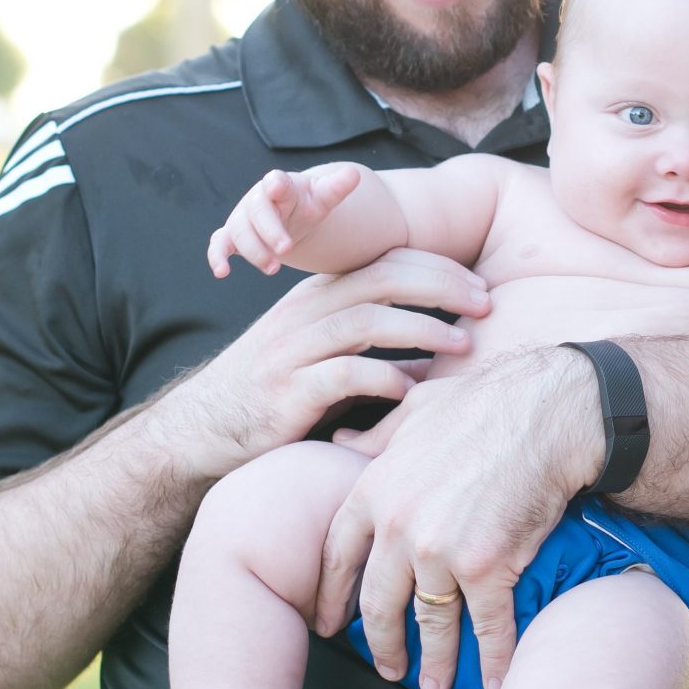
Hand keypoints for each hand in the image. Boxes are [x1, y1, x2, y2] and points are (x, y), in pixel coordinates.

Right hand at [155, 248, 490, 481]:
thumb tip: (432, 361)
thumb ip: (372, 353)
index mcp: (317, 297)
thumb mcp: (324, 360)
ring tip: (464, 344)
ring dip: (423, 329)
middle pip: (382, 279)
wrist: (203, 428)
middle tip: (486, 305)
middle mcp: (304, 314)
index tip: (480, 286)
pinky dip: (383, 378)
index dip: (437, 267)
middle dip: (441, 286)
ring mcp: (293, 351)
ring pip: (366, 321)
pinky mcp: (287, 393)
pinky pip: (343, 374)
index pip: (384, 261)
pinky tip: (412, 390)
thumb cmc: (275, 395)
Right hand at [209, 163, 367, 276]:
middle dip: (269, 231)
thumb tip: (354, 175)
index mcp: (281, 185)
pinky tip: (222, 273)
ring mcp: (242, 217)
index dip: (275, 185)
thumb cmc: (305, 205)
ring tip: (273, 269)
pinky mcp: (232, 235)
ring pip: (238, 231)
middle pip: (256, 212)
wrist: (288, 216)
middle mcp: (257, 199)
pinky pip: (219, 243)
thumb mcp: (323, 198)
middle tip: (286, 249)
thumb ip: (337, 188)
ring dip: (253, 251)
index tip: (277, 189)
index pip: (275, 182)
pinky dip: (217, 256)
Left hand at [314, 346, 603, 688]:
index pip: (339, 556)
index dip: (334, 596)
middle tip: (389, 670)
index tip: (332, 625)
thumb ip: (376, 434)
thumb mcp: (415, 411)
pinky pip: (488, 627)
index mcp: (374, 490)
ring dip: (435, 662)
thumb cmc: (483, 405)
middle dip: (382, 644)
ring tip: (436, 686)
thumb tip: (342, 437)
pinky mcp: (488, 568)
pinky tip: (494, 682)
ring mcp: (441, 552)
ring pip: (431, 623)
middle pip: (380, 603)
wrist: (546, 413)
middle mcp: (399, 528)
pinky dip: (493, 660)